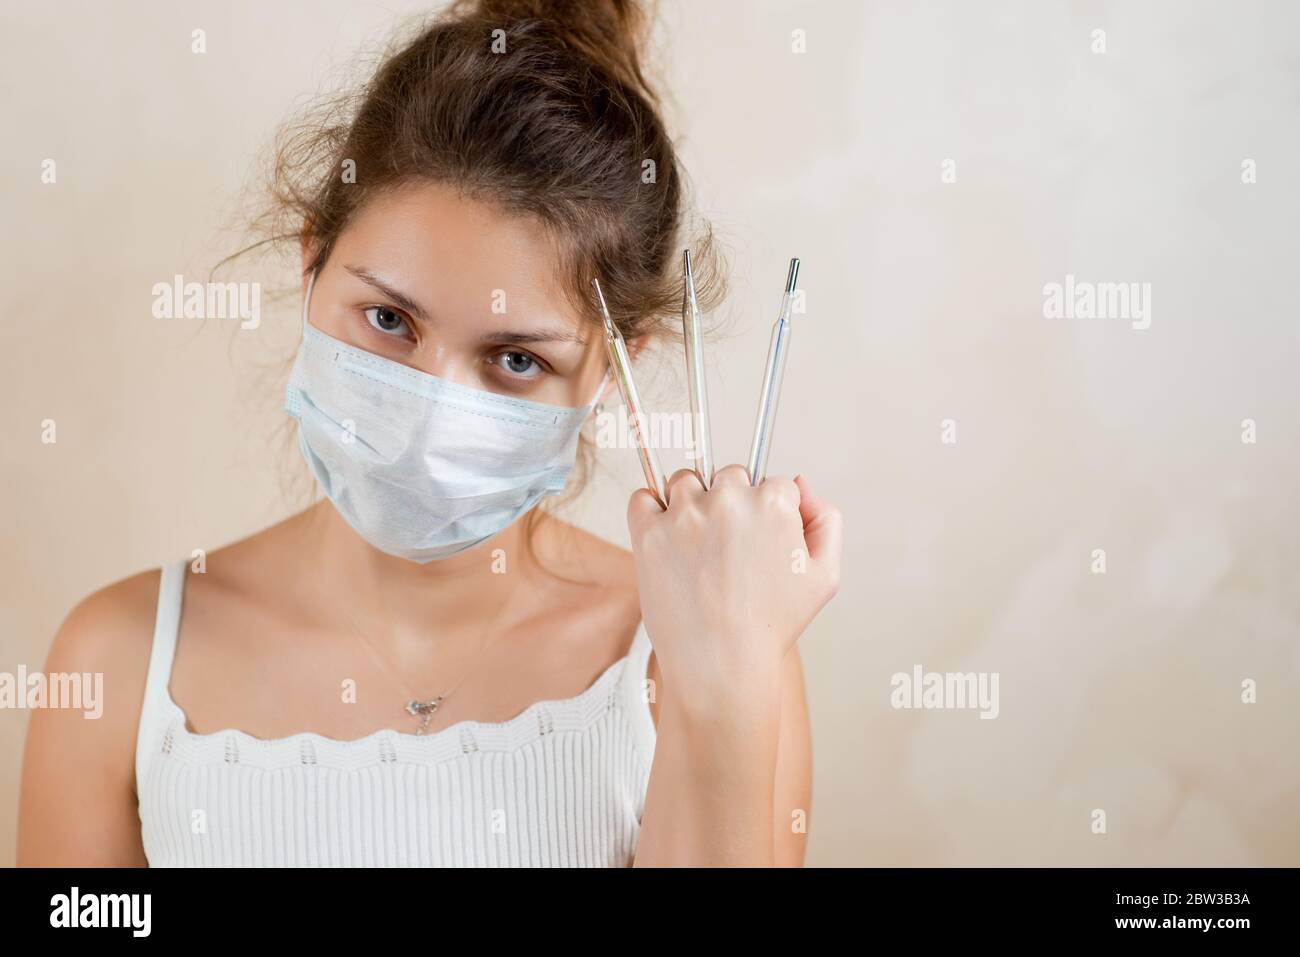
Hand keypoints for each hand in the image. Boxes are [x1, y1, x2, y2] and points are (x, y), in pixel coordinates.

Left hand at [627, 465, 841, 700]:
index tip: (760, 542)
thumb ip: (826, 519)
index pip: (773, 483)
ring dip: (691, 504)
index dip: (770, 513)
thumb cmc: (773, 624)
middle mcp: (728, 499)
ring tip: (697, 548)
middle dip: (731, 504)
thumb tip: (800, 482)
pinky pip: (642, 498)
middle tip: (728, 550)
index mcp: (773, 502)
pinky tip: (664, 535)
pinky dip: (650, 510)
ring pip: (686, 481)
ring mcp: (685, 514)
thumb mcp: (825, 576)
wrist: (721, 665)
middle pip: (730, 476)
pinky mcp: (648, 532)